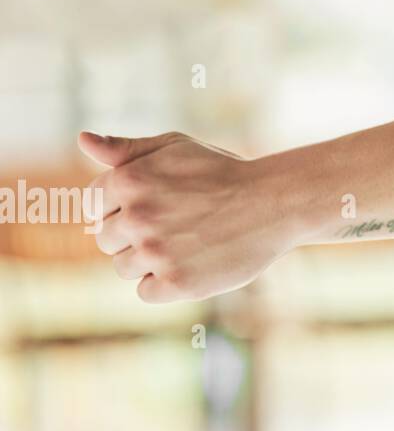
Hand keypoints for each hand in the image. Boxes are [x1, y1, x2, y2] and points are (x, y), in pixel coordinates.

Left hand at [77, 130, 295, 303]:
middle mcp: (138, 217)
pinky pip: (146, 290)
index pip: (93, 205)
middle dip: (134, 232)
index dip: (123, 204)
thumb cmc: (221, 172)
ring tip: (187, 239)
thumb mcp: (175, 147)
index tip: (157, 200)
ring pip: (124, 267)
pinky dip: (165, 281)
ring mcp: (156, 253)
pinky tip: (192, 260)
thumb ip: (126, 149)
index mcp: (130, 180)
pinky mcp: (176, 283)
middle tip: (176, 221)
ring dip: (149, 258)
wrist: (275, 202)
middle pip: (106, 239)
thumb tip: (82, 139)